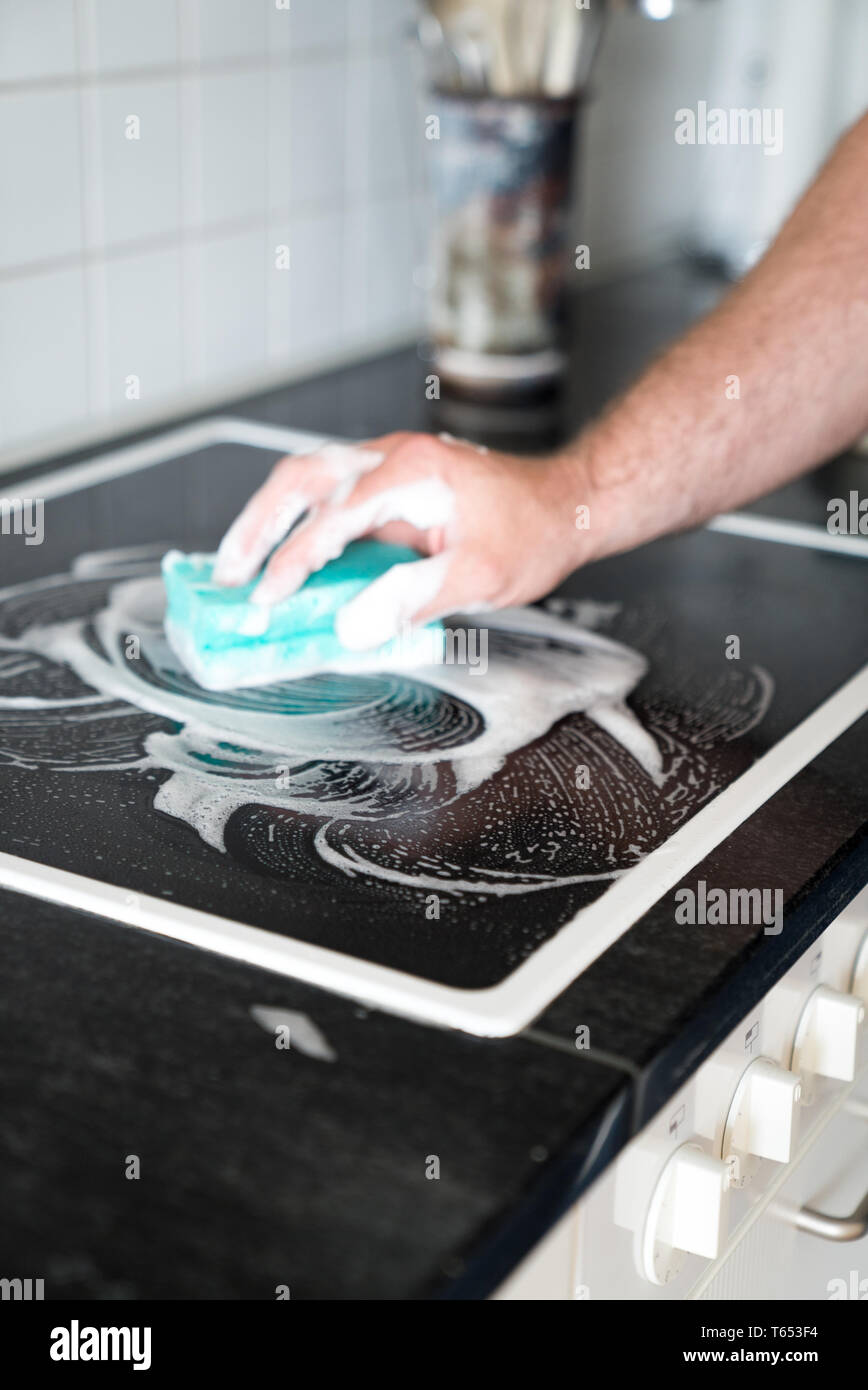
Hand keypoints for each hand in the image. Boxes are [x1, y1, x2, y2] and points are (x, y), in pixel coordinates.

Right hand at [213, 432, 591, 650]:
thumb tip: (351, 626)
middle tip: (227, 574)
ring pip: (308, 480)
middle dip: (257, 527)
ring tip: (235, 565)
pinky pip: (330, 496)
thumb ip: (415, 599)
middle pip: (302, 479)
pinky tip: (282, 557)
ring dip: (267, 519)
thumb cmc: (533, 533)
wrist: (568, 505)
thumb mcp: (481, 575)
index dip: (294, 562)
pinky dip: (296, 523)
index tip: (268, 602)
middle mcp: (392, 458)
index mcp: (411, 472)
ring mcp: (388, 467)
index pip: (333, 519)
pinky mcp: (390, 484)